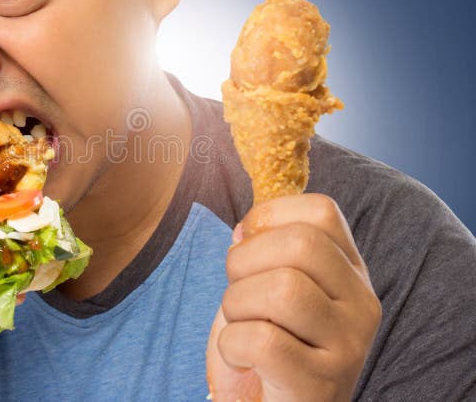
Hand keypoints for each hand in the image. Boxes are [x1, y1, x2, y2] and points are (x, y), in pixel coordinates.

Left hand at [205, 194, 381, 401]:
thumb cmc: (268, 343)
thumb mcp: (270, 288)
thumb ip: (267, 251)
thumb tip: (244, 228)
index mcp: (351, 272)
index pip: (322, 211)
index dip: (268, 217)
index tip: (245, 243)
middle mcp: (362, 304)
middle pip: (299, 244)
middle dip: (244, 261)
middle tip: (239, 292)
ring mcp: (348, 346)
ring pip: (282, 290)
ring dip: (236, 305)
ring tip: (241, 327)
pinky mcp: (321, 384)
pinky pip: (262, 341)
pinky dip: (232, 345)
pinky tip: (241, 358)